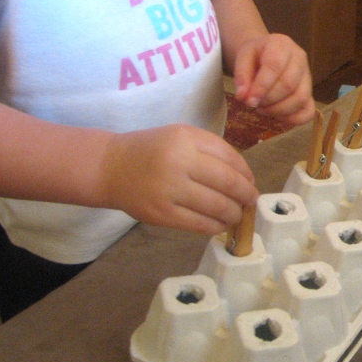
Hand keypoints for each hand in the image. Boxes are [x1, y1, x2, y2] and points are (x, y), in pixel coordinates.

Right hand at [99, 124, 258, 234]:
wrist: (110, 167)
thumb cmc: (153, 150)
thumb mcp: (181, 136)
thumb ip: (212, 150)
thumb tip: (245, 178)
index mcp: (186, 139)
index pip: (229, 157)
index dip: (246, 173)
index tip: (251, 182)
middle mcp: (178, 163)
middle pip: (228, 183)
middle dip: (246, 195)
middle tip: (251, 200)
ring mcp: (169, 190)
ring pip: (217, 206)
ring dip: (234, 213)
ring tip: (237, 214)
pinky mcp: (161, 214)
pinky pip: (199, 224)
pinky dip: (216, 226)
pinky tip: (221, 224)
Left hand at [233, 33, 315, 125]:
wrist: (266, 55)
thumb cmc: (256, 55)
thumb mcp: (243, 57)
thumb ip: (241, 75)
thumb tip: (243, 97)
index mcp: (282, 44)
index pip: (275, 66)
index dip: (262, 87)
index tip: (249, 101)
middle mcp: (300, 59)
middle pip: (289, 85)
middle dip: (268, 100)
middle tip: (253, 104)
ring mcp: (308, 77)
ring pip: (300, 99)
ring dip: (278, 110)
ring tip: (262, 109)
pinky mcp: (311, 94)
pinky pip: (308, 112)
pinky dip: (292, 119)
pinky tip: (276, 116)